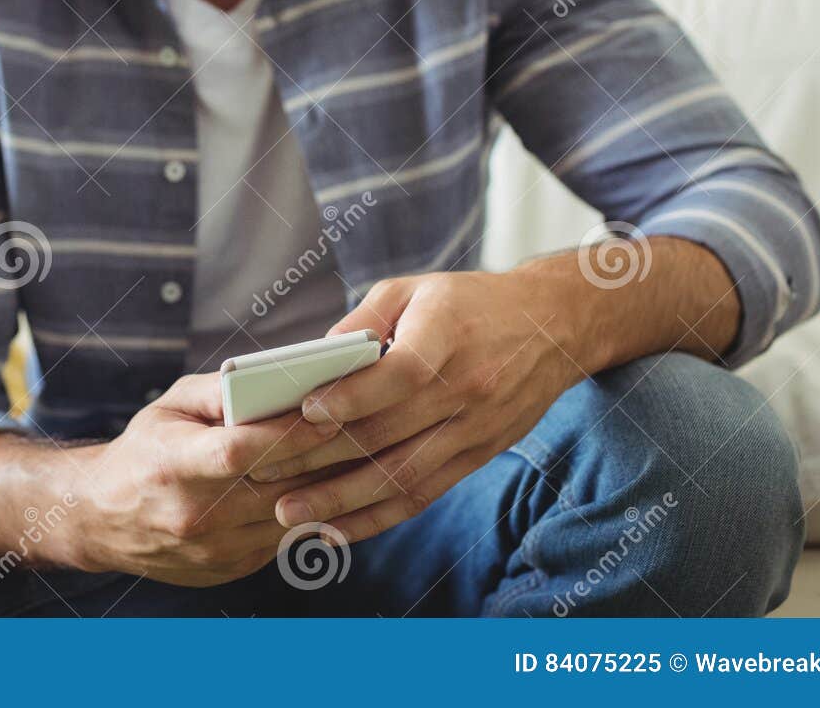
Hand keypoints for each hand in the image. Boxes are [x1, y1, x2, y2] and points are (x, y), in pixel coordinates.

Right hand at [68, 372, 353, 586]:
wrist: (102, 519)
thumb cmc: (143, 450)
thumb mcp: (169, 406)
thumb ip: (220, 390)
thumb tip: (277, 377)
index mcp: (172, 466)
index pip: (239, 451)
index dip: (289, 433)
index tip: (331, 411)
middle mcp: (194, 514)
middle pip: (278, 485)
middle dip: (329, 455)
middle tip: (372, 426)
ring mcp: (216, 549)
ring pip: (293, 516)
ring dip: (334, 487)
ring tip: (368, 455)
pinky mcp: (232, 569)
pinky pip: (288, 538)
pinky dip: (316, 510)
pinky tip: (341, 486)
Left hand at [251, 271, 583, 545]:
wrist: (556, 327)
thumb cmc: (470, 302)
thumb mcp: (414, 288)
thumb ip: (362, 320)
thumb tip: (311, 361)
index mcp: (448, 338)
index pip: (402, 376)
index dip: (352, 398)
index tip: (306, 413)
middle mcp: (466, 390)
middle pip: (388, 434)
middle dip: (320, 458)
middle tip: (264, 471)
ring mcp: (474, 431)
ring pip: (402, 476)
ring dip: (341, 501)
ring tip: (289, 514)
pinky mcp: (477, 458)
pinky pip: (423, 495)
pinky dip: (377, 518)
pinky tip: (336, 530)